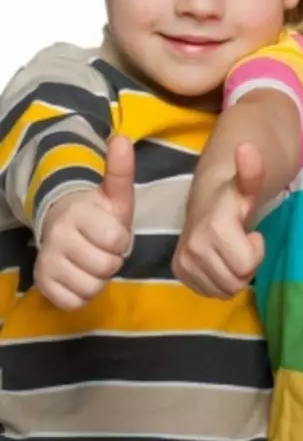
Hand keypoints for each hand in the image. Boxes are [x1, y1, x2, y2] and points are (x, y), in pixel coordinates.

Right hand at [35, 135, 135, 309]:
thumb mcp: (114, 194)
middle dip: (112, 260)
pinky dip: (81, 294)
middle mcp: (57, 237)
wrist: (62, 224)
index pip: (116, 241)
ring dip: (98, 278)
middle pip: (106, 267)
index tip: (114, 233)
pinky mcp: (42, 283)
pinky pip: (73, 302)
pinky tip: (80, 275)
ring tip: (93, 261)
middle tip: (104, 249)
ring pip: (91, 287)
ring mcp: (47, 261)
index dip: (121, 240)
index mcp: (79, 214)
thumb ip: (120, 170)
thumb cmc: (97, 212)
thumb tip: (122, 138)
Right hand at [173, 143, 265, 297]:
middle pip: (236, 282)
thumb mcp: (250, 184)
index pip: (246, 266)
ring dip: (233, 273)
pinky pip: (209, 293)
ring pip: (223, 291)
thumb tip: (247, 148)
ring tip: (230, 249)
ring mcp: (184, 262)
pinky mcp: (179, 271)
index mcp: (212, 228)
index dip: (256, 251)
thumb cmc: (236, 193)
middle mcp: (193, 248)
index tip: (250, 233)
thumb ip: (251, 172)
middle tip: (241, 242)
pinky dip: (219, 280)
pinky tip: (219, 259)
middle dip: (245, 264)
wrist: (210, 197)